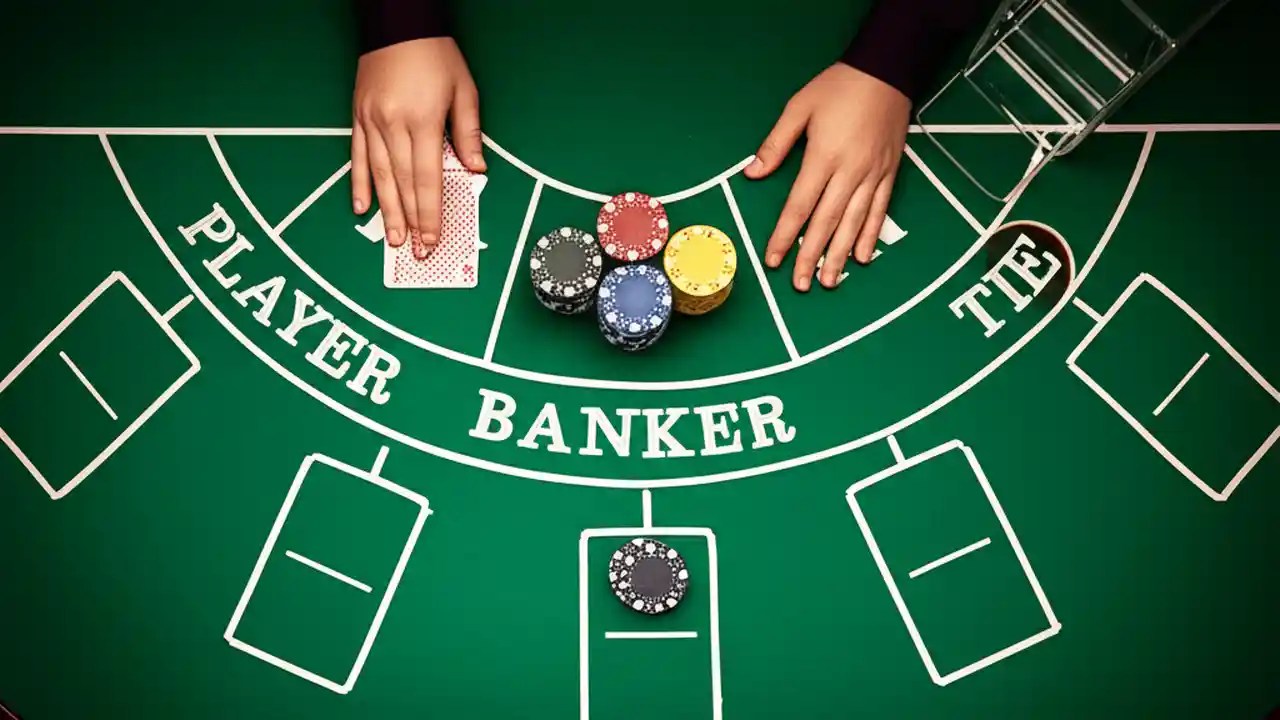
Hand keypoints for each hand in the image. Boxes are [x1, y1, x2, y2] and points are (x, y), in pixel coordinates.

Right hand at [351, 37, 484, 256]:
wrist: (397, 22)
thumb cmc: (434, 55)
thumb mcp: (463, 89)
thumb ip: (467, 132)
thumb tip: (476, 169)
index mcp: (423, 121)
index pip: (428, 179)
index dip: (431, 213)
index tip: (434, 238)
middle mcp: (393, 125)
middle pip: (404, 184)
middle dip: (411, 221)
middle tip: (416, 252)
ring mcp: (372, 122)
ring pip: (380, 176)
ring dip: (387, 211)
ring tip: (393, 239)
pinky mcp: (358, 116)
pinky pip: (358, 156)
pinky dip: (360, 184)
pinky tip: (362, 207)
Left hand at [745, 63, 909, 290]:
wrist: (886, 71)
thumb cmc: (838, 87)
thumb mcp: (799, 107)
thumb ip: (776, 144)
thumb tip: (752, 174)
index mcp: (823, 157)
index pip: (799, 206)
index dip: (786, 236)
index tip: (774, 259)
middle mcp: (849, 172)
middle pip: (826, 222)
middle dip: (811, 255)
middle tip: (801, 284)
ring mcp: (872, 174)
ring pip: (853, 223)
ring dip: (840, 254)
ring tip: (829, 280)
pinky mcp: (890, 173)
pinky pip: (880, 210)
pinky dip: (870, 235)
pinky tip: (862, 257)